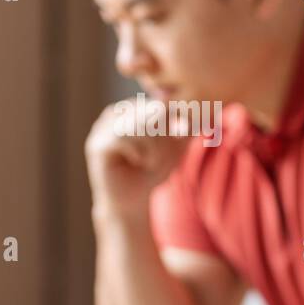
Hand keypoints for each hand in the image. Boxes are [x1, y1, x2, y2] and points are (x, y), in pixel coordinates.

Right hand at [85, 100, 194, 219]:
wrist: (132, 201)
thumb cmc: (151, 172)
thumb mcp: (175, 147)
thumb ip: (186, 129)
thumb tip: (206, 113)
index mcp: (132, 109)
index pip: (161, 103)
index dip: (175, 124)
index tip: (180, 140)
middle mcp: (114, 113)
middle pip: (152, 111)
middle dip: (165, 137)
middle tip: (161, 157)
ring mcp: (102, 127)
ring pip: (140, 123)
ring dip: (154, 147)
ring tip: (151, 161)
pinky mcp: (97, 145)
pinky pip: (125, 137)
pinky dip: (140, 152)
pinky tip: (138, 163)